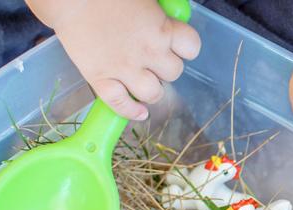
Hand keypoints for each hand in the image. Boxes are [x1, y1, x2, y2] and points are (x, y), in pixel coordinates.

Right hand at [28, 0, 200, 119]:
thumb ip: (157, 13)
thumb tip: (162, 17)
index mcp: (162, 28)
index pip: (191, 48)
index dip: (184, 49)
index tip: (175, 47)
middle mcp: (149, 52)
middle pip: (174, 73)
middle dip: (165, 69)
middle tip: (153, 62)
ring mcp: (125, 68)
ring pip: (153, 93)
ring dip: (152, 91)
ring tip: (144, 83)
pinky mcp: (101, 78)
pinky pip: (121, 104)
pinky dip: (131, 111)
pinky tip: (139, 112)